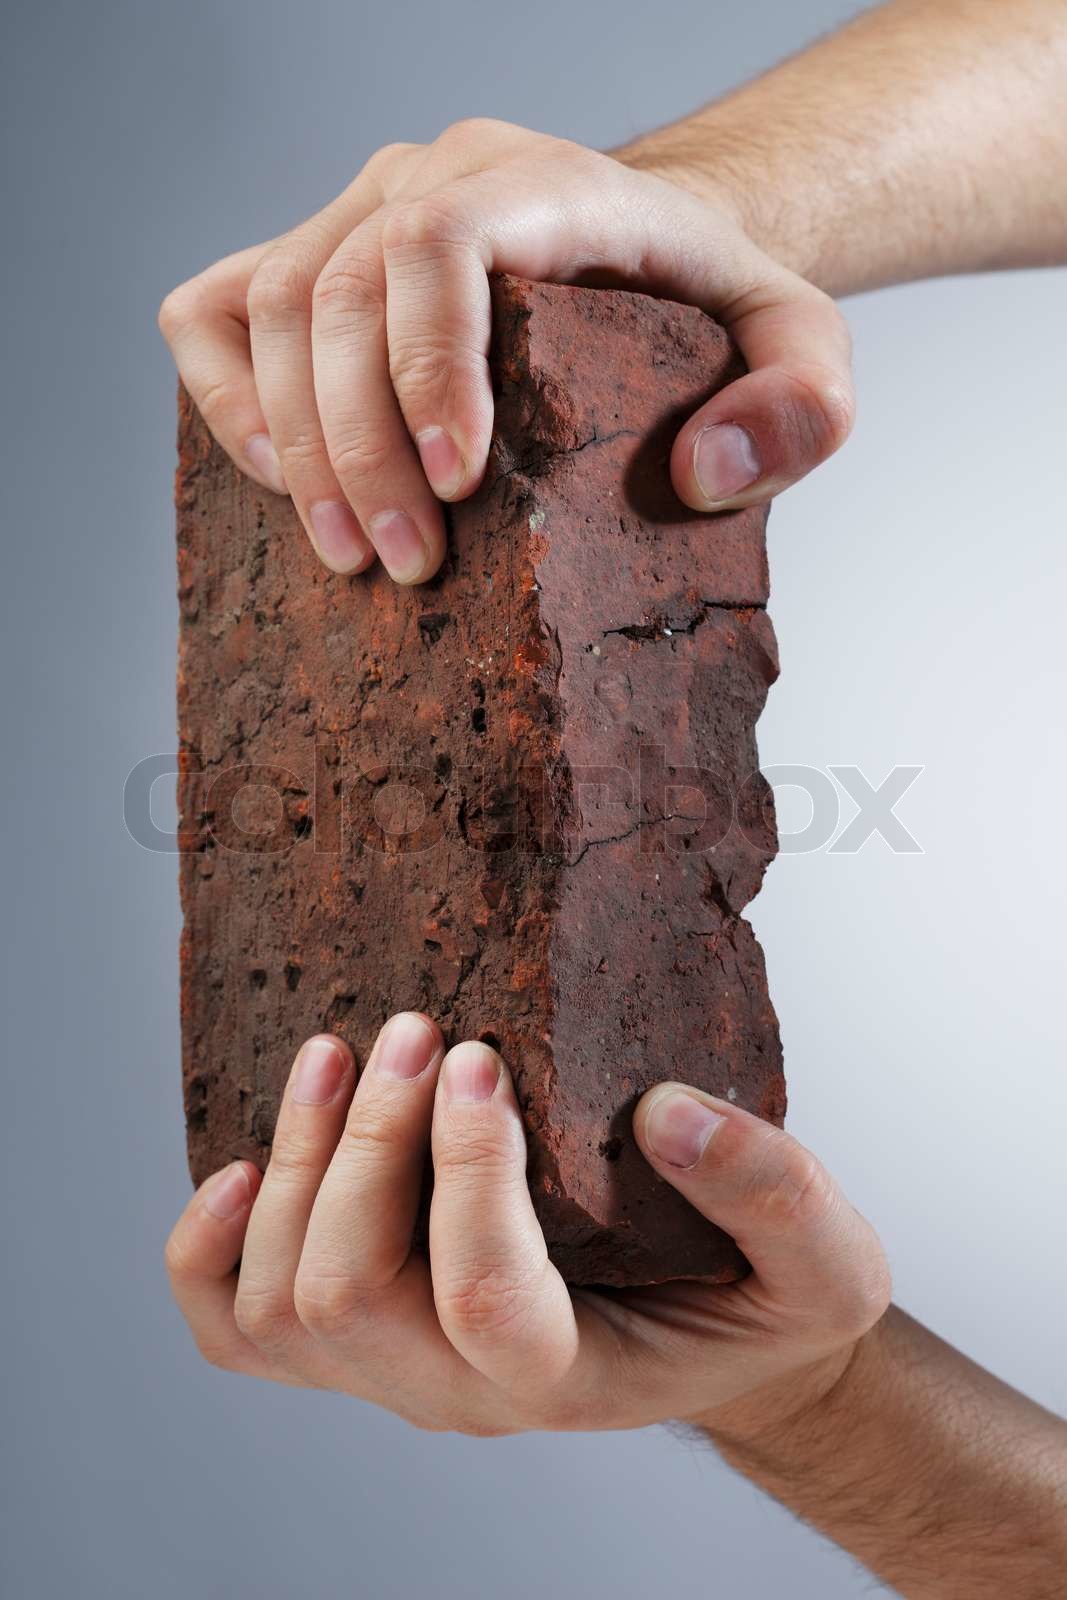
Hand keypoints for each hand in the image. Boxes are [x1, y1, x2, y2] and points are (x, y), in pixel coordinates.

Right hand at [158, 120, 853, 584]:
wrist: (649, 251)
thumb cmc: (708, 308)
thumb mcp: (801, 346)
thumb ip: (803, 402)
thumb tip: (706, 473)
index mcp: (547, 182)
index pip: (443, 242)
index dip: (426, 363)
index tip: (454, 486)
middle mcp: (433, 177)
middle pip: (341, 290)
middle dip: (359, 446)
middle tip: (404, 566)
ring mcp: (358, 210)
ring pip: (270, 307)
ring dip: (293, 445)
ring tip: (348, 556)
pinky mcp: (311, 257)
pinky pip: (214, 310)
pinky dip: (223, 396)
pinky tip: (275, 477)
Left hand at [165, 1014, 889, 1436]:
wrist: (706, 1337)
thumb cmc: (758, 1302)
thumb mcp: (826, 1262)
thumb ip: (776, 1193)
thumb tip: (669, 1111)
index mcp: (568, 1375)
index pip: (485, 1299)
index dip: (467, 1176)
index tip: (483, 1057)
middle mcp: (456, 1391)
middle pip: (348, 1294)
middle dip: (371, 1146)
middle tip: (417, 1027)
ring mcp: (390, 1367)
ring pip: (278, 1305)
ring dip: (295, 1164)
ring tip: (338, 1051)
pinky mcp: (351, 1336)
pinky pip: (235, 1324)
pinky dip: (208, 1247)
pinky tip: (237, 1163)